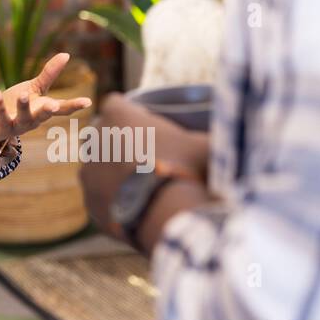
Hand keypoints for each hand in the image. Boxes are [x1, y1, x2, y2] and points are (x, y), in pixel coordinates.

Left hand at [0, 53, 89, 147]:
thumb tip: (66, 54)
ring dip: (24, 106)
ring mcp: (19, 124)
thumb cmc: (17, 103)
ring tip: (23, 94)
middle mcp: (34, 119)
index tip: (88, 102)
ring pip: (24, 117)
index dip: (75, 105)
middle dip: (50, 110)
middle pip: (45, 115)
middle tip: (54, 105)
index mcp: (44, 108)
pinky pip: (2, 116)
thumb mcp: (35, 88)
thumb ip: (50, 74)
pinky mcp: (2, 126)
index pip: (62, 107)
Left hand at [79, 93, 210, 242]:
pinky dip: (115, 200)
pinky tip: (135, 206)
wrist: (170, 216)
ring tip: (143, 184)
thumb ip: (212, 131)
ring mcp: (88, 172)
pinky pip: (101, 196)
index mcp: (117, 114)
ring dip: (115, 171)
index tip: (149, 125)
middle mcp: (95, 138)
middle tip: (149, 156)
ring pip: (99, 165)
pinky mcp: (90, 202)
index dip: (133, 114)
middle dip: (121, 142)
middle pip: (104, 133)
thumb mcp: (206, 143)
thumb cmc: (190, 169)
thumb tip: (231, 128)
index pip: (116, 103)